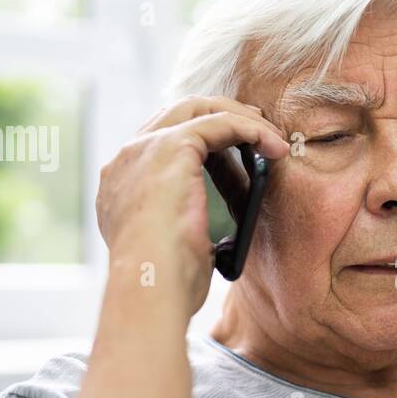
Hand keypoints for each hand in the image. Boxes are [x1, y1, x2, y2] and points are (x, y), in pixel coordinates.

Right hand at [96, 96, 289, 315]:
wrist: (149, 288)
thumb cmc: (165, 286)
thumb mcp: (173, 250)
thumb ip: (185, 230)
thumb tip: (216, 237)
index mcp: (122, 185)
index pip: (160, 141)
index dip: (201, 139)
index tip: (234, 149)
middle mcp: (127, 159)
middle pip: (177, 114)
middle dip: (221, 115)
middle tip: (258, 130)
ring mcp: (144, 149)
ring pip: (198, 109)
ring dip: (241, 118)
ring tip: (273, 138)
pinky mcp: (170, 148)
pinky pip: (218, 122)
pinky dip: (251, 129)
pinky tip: (274, 146)